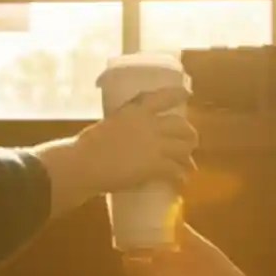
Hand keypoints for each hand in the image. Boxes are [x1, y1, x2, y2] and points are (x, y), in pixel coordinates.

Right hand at [33, 88, 196, 214]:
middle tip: (191, 143)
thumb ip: (124, 126)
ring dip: (188, 159)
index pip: (163, 96)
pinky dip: (180, 177)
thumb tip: (129, 136)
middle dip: (190, 135)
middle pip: (181, 126)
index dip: (178, 94)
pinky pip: (176, 170)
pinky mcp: (155, 166)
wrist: (84, 164)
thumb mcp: (108, 124)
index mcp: (135, 110)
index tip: (188, 93)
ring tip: (188, 167)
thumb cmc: (86, 146)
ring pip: (184, 149)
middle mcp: (150, 124)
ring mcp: (155, 145)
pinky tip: (180, 181)